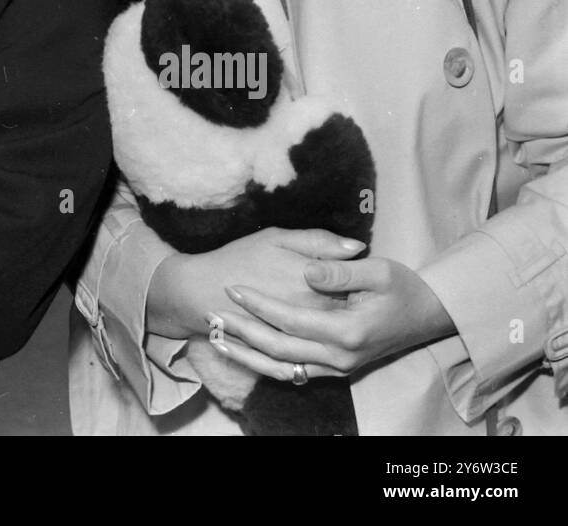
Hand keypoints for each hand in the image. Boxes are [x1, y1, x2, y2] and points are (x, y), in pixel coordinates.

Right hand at [149, 227, 364, 339]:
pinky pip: (307, 364)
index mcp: (314, 285)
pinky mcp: (284, 358)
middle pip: (346, 315)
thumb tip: (358, 247)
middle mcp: (311, 317)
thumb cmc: (240, 258)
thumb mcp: (277, 238)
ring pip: (329, 341)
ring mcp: (299, 341)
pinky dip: (313, 357)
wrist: (200, 288)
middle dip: (350, 305)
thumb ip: (318, 241)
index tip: (355, 271)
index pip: (353, 285)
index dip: (358, 278)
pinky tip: (312, 347)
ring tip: (329, 314)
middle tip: (344, 292)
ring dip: (335, 330)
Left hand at [211, 256, 456, 380]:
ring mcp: (339, 367)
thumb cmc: (404, 288)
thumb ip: (339, 271)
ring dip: (248, 354)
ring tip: (216, 337)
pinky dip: (267, 366)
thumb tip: (306, 271)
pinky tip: (245, 354)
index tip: (232, 288)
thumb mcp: (378, 271)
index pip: (291, 320)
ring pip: (283, 367)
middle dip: (243, 331)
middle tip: (213, 312)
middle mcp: (340, 356)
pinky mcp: (338, 370)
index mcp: (347, 331)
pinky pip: (296, 373)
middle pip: (280, 348)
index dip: (259, 305)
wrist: (430, 317)